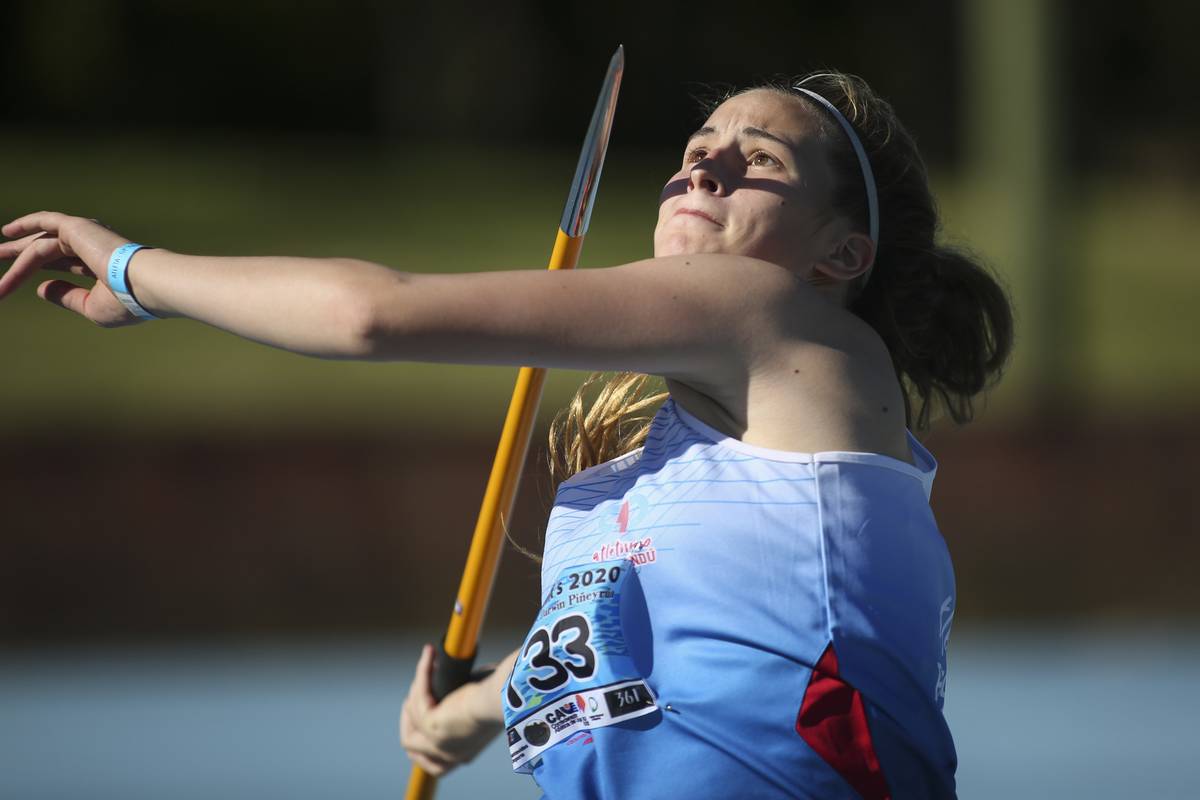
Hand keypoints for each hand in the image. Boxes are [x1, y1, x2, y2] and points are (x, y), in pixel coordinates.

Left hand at [0, 211, 143, 325]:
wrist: (147, 285)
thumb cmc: (128, 302)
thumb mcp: (91, 307)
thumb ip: (66, 297)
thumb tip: (40, 288)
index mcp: (99, 265)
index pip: (62, 264)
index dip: (36, 273)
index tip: (11, 284)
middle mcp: (91, 246)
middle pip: (45, 251)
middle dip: (18, 257)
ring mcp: (84, 235)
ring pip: (40, 245)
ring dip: (15, 256)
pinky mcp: (78, 228)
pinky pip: (46, 222)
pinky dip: (26, 224)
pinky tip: (7, 232)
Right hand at [400, 643, 504, 775]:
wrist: (506, 700)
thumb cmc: (504, 698)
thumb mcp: (481, 706)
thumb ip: (466, 703)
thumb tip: (455, 679)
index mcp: (465, 754)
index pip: (435, 763)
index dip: (422, 742)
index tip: (421, 714)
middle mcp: (450, 756)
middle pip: (412, 747)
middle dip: (408, 719)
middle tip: (415, 691)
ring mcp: (438, 744)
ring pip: (411, 719)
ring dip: (415, 691)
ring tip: (428, 665)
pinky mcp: (431, 725)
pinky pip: (418, 697)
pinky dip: (422, 674)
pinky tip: (430, 655)